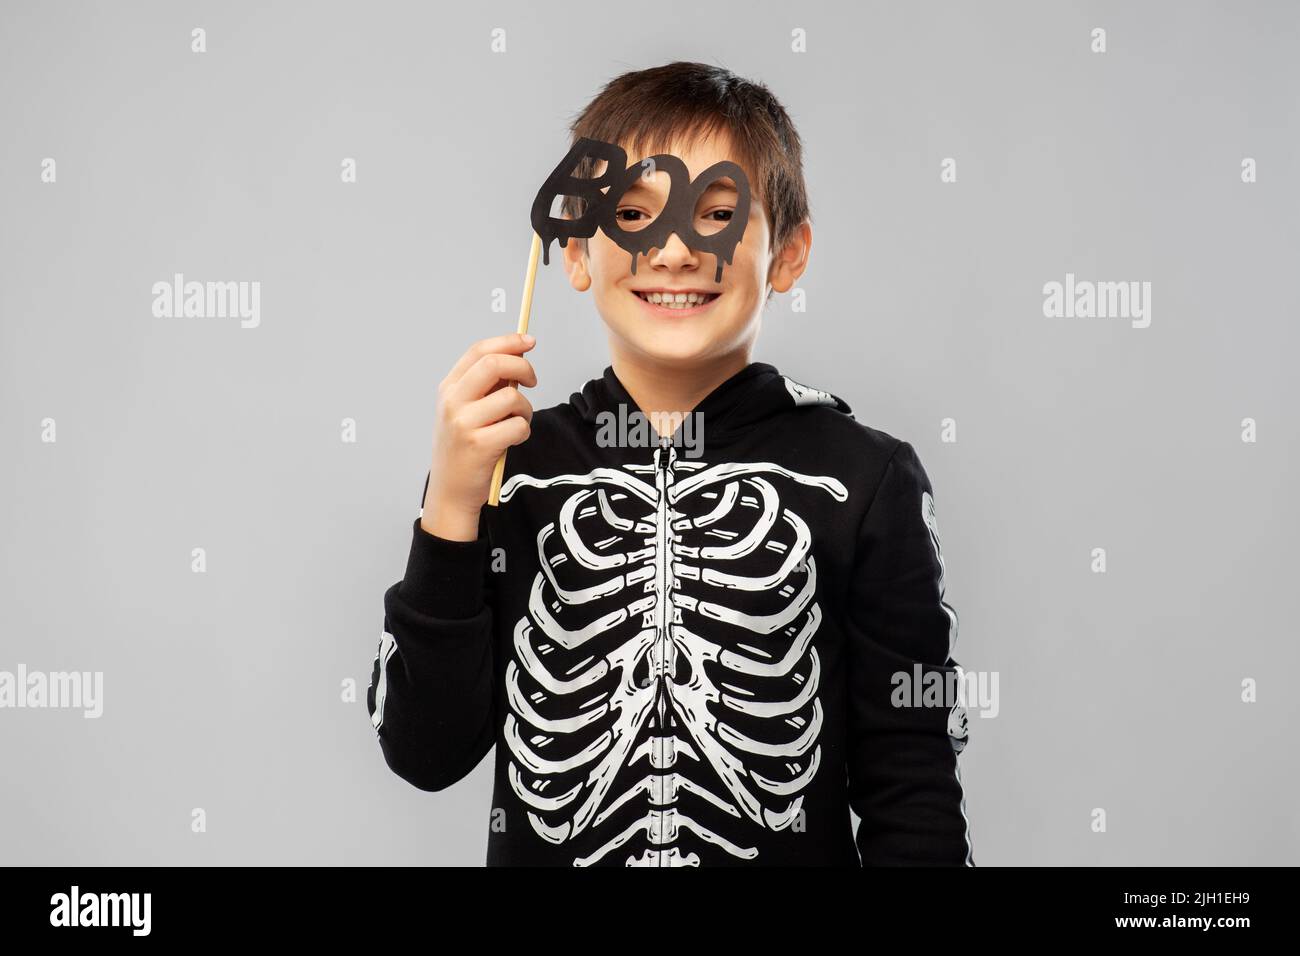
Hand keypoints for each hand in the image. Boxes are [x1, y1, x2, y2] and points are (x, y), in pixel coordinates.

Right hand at [422, 333, 536, 539]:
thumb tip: (517, 360)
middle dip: (523, 367)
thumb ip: (484, 387)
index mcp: (448, 388)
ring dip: (525, 409)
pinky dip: (523, 432)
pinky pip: (519, 426)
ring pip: (512, 398)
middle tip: (532, 380)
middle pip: (495, 364)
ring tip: (517, 422)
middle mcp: (452, 402)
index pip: (479, 351)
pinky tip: (512, 440)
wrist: (450, 491)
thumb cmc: (463, 449)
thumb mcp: (463, 411)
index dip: (508, 342)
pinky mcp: (479, 445)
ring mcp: (464, 423)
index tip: (529, 342)